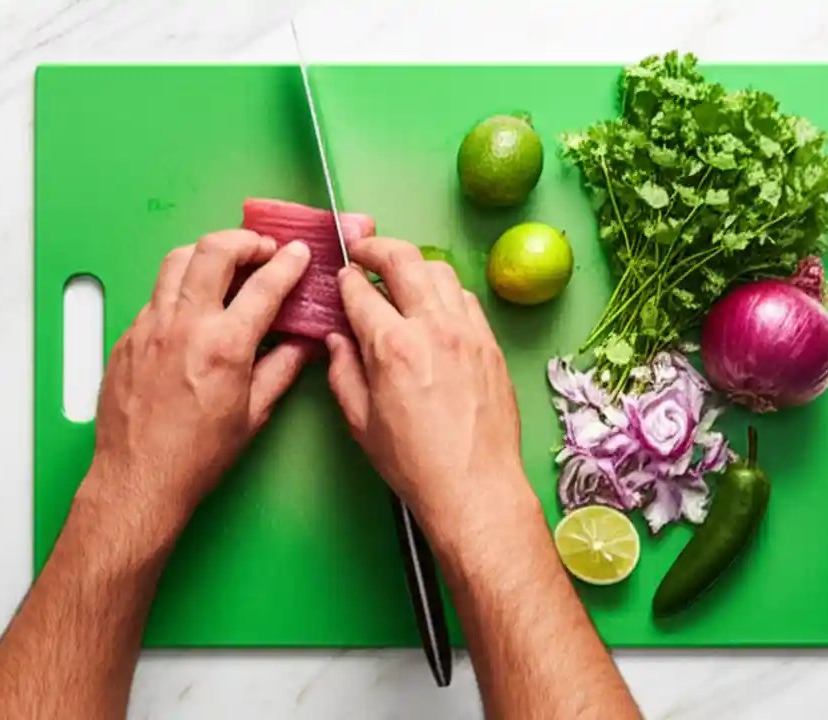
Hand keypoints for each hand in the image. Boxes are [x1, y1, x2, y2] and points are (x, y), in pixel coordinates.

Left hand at [80, 230, 312, 522]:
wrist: (138, 478)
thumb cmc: (195, 457)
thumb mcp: (254, 415)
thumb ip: (282, 370)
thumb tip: (303, 345)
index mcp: (224, 346)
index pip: (264, 285)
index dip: (288, 263)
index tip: (298, 254)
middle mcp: (184, 326)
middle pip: (213, 251)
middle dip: (244, 240)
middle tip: (261, 249)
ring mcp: (150, 327)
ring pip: (176, 261)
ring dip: (206, 252)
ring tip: (225, 263)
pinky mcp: (128, 337)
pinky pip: (156, 295)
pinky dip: (180, 287)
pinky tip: (194, 307)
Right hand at [324, 236, 534, 549]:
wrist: (476, 486)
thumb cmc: (415, 463)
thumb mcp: (360, 421)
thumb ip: (343, 372)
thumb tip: (337, 341)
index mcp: (392, 347)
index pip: (361, 292)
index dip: (346, 279)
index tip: (341, 277)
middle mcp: (433, 329)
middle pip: (404, 260)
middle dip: (377, 248)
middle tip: (363, 251)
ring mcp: (467, 333)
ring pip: (440, 272)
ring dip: (414, 265)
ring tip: (400, 276)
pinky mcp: (490, 345)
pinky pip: (466, 299)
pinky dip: (445, 291)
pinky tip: (434, 305)